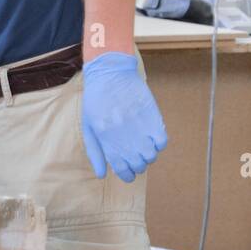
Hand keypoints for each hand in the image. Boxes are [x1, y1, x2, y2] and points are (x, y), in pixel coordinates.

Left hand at [81, 52, 167, 182]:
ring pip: (152, 155)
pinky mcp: (153, 117)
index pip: (121, 169)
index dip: (127, 175)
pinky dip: (158, 143)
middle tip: (135, 159)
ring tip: (142, 147)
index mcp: (106, 140)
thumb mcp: (88, 126)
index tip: (129, 175)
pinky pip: (162, 141)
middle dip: (137, 166)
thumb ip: (95, 152)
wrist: (110, 74)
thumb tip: (102, 175)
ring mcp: (140, 127)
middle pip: (138, 165)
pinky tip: (151, 136)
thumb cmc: (96, 100)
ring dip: (148, 156)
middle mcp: (124, 136)